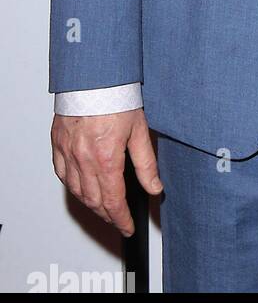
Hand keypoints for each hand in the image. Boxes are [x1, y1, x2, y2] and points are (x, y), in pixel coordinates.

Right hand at [51, 108, 162, 236]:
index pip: (113, 201)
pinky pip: (61, 173)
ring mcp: (68, 152)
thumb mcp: (140, 131)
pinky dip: (72, 185)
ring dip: (90, 204)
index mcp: (106, 158)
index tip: (127, 227)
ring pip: (76, 190)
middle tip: (118, 220)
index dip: (121, 219)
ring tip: (102, 207)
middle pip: (93, 200)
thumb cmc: (118, 97)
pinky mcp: (58, 143)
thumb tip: (155, 187)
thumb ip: (147, 164)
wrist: (94, 76)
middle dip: (107, 215)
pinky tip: (80, 187)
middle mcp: (83, 159)